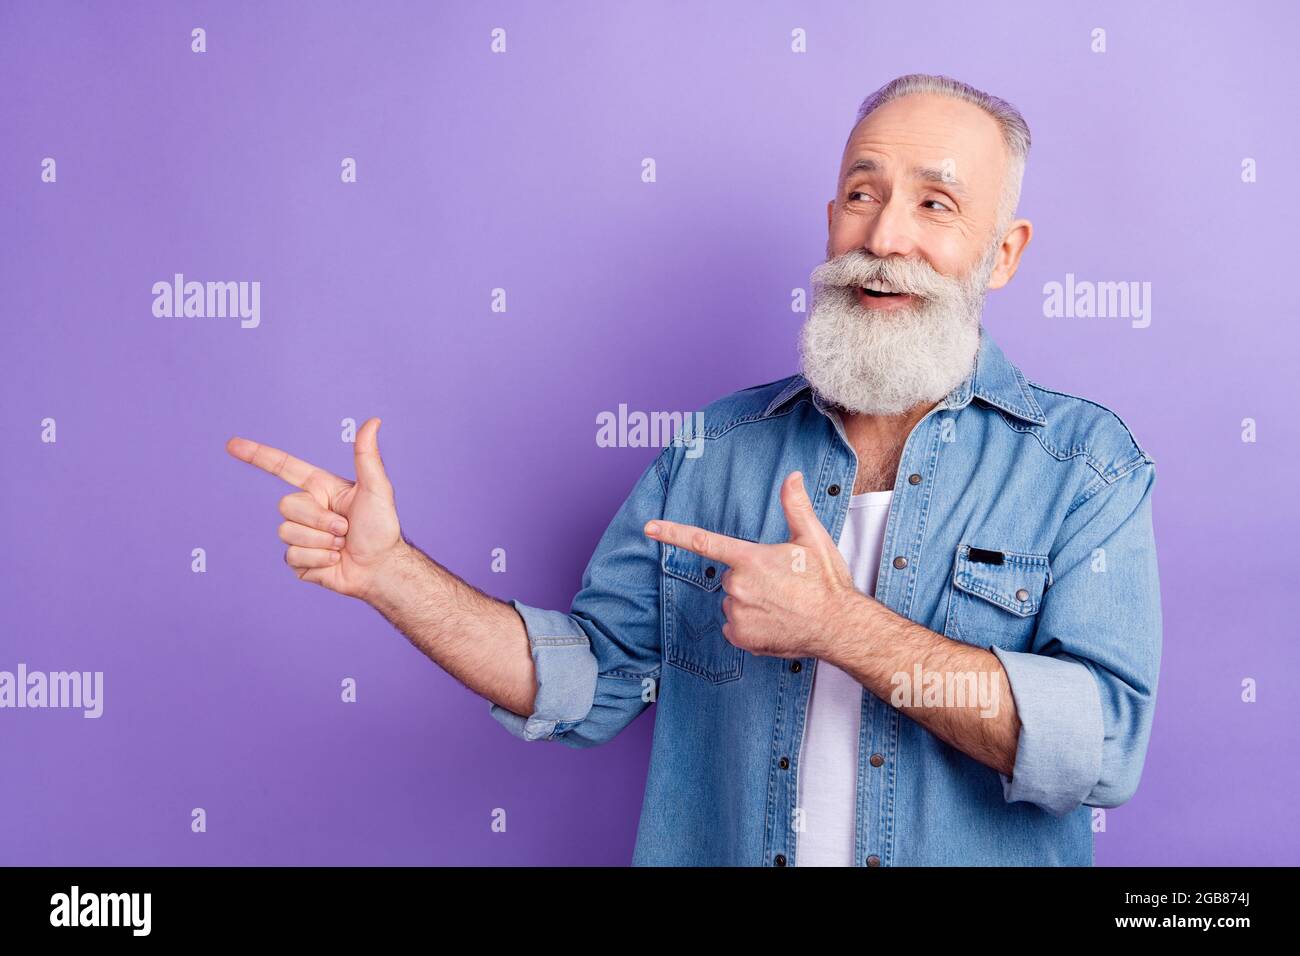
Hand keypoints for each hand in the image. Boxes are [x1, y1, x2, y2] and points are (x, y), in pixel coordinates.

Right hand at [226, 417, 404, 599]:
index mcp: (319, 488)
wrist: (381, 568)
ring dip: (320, 542)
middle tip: (345, 529)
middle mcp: (307, 509)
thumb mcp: (376, 489)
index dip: (256, 455)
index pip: (283, 467)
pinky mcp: (298, 561)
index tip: (231, 444)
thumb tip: (373, 421)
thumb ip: (367, 456)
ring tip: (341, 545)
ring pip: (287, 532)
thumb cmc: (382, 528)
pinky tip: (334, 561)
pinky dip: (318, 560)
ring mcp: (300, 535)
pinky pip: (292, 556)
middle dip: (319, 519)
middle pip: (286, 505)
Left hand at [643, 471, 866, 658]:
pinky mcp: (741, 637)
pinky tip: (774, 623)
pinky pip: (735, 627)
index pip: (703, 542)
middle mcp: (738, 586)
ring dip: (751, 603)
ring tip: (782, 606)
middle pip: (731, 576)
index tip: (649, 527)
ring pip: (733, 602)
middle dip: (750, 578)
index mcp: (750, 559)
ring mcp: (737, 614)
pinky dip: (750, 626)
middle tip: (782, 585)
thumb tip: (793, 476)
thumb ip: (796, 506)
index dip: (672, 533)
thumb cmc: (826, 583)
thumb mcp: (813, 538)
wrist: (840, 626)